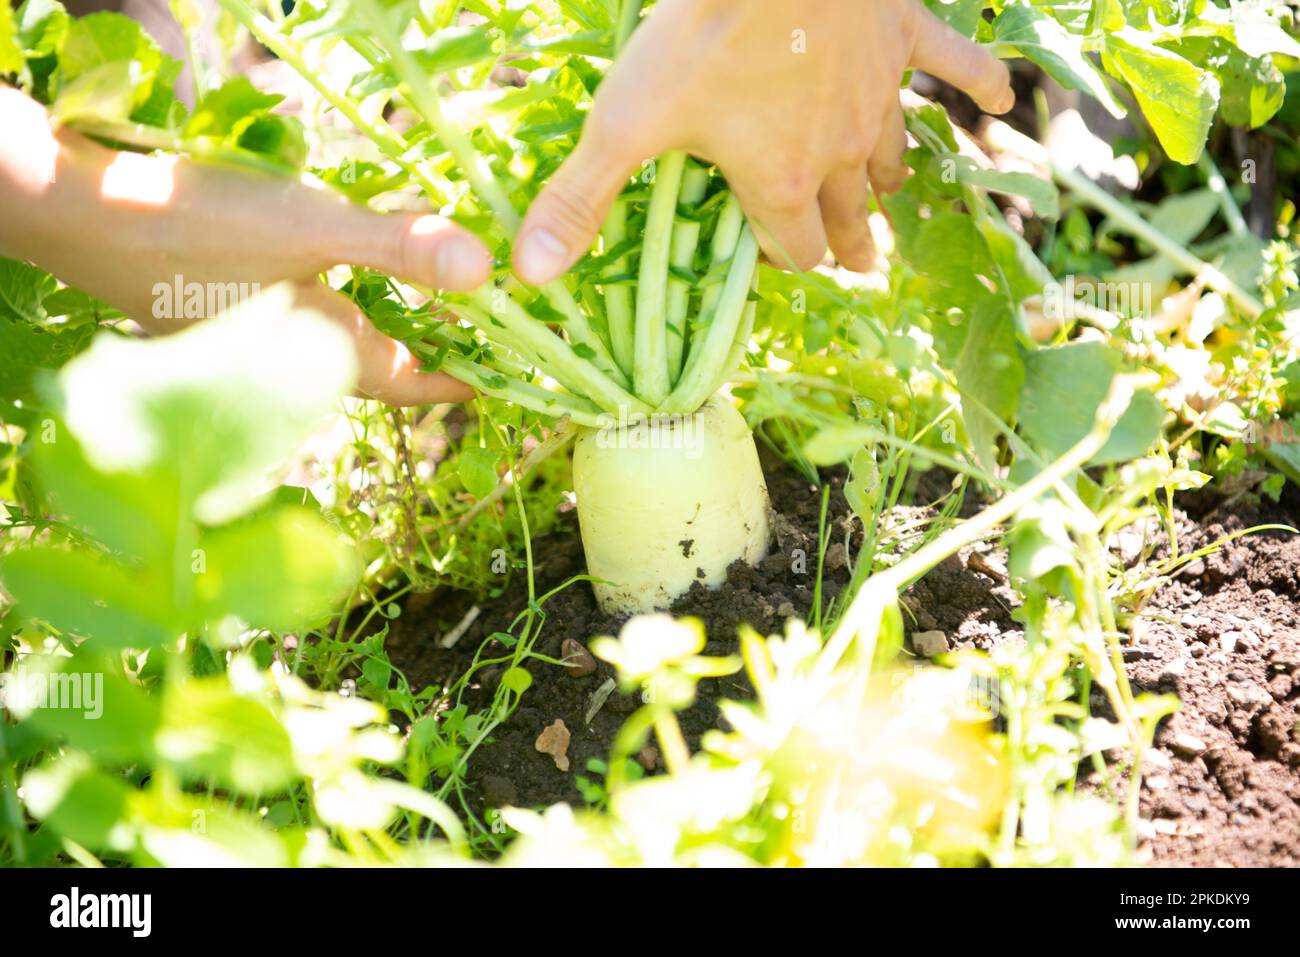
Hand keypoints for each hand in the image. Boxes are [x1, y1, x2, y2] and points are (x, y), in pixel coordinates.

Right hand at [0, 86, 490, 405]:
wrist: (84, 220)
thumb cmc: (200, 228)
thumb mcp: (313, 228)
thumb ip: (400, 247)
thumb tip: (486, 271)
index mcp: (330, 357)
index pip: (419, 384)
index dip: (466, 379)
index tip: (506, 375)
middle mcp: (296, 368)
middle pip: (385, 369)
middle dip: (433, 352)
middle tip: (480, 328)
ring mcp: (257, 352)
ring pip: (341, 347)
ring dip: (386, 327)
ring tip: (427, 300)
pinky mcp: (227, 326)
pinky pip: (303, 328)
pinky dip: (338, 309)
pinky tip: (340, 278)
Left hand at [514, 0, 1012, 279]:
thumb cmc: (703, 34)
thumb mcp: (629, 119)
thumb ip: (582, 197)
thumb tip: (530, 275)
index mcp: (780, 180)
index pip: (792, 249)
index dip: (784, 260)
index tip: (777, 259)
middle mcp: (839, 151)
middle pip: (848, 217)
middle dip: (848, 243)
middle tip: (857, 262)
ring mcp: (879, 94)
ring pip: (891, 156)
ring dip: (887, 180)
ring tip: (888, 196)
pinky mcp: (903, 34)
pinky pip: (955, 65)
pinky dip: (979, 84)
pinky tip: (1002, 102)